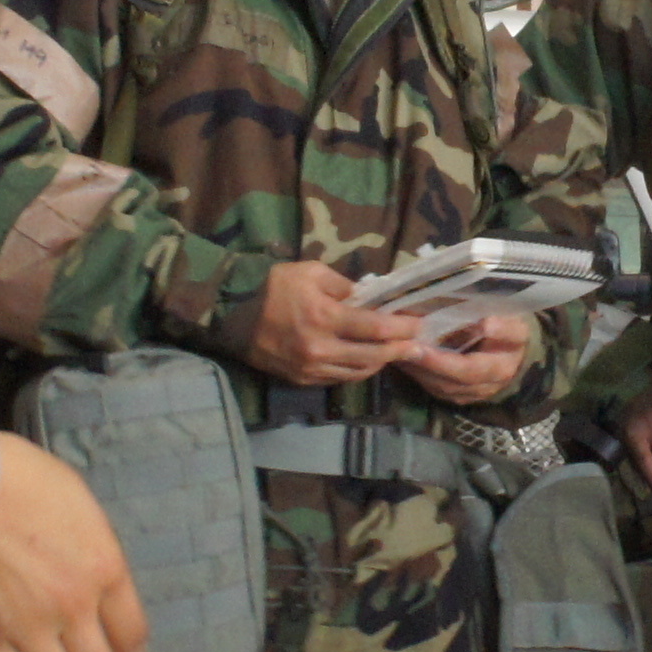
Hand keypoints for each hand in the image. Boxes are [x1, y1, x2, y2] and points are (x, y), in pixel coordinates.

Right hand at [245, 259, 423, 388]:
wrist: (232, 318)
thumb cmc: (273, 288)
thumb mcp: (309, 271)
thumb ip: (343, 284)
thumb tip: (368, 296)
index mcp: (324, 317)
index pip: (375, 328)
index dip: (402, 327)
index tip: (419, 323)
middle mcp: (321, 348)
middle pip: (373, 356)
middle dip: (400, 350)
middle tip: (418, 344)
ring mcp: (311, 368)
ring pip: (359, 372)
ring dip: (381, 363)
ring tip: (397, 352)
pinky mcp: (303, 380)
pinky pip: (339, 378)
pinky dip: (358, 370)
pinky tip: (368, 360)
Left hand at [394, 309, 531, 405]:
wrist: (519, 358)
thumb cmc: (514, 336)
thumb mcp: (518, 327)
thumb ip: (505, 327)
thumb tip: (486, 324)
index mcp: (499, 370)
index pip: (466, 370)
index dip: (441, 362)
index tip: (418, 348)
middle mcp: (482, 388)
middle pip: (447, 382)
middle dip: (421, 366)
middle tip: (399, 348)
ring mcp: (469, 395)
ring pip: (437, 387)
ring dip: (416, 371)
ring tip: (396, 351)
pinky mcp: (458, 395)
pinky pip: (435, 388)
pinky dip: (418, 375)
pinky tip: (404, 359)